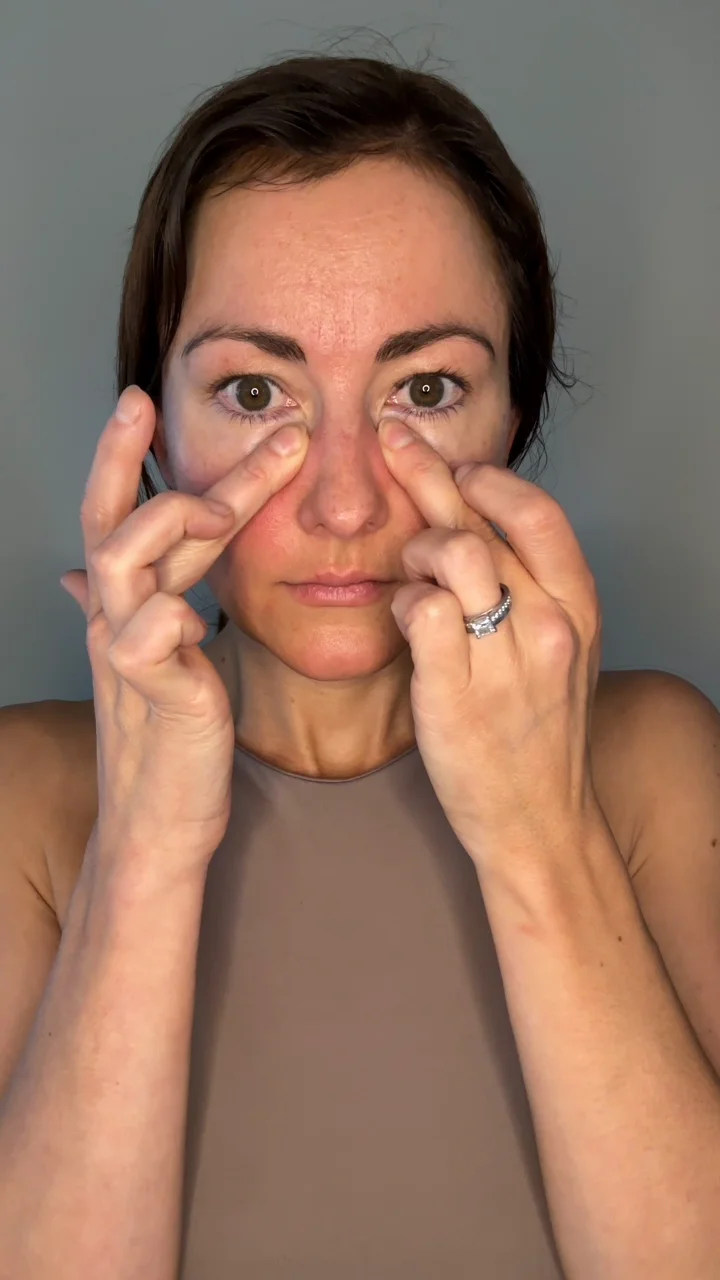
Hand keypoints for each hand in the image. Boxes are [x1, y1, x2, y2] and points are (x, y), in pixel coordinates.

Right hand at [60, 385, 307, 880]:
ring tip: (217, 514)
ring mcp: (133, 657)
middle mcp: (121, 622)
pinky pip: (144, 643)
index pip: (121, 517)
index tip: (146, 401)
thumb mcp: (155, 661)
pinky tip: (192, 621)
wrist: (162, 824)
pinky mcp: (158, 696)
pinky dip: (166, 620)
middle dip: (126, 459)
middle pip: (113, 523)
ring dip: (165, 523)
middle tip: (149, 405)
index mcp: (131, 607)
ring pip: (117, 565)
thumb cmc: (170, 739)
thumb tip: (79, 574)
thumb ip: (145, 603)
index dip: (128, 459)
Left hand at [378, 419, 603, 875]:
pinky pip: (420, 608)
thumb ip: (531, 591)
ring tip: (410, 568)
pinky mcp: (456, 692)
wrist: (539, 820)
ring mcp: (503, 659)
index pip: (538, 514)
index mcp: (578, 609)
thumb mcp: (559, 653)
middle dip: (429, 475)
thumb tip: (479, 526)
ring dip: (416, 548)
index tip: (459, 468)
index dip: (491, 479)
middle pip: (483, 525)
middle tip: (393, 441)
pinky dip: (402, 599)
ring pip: (452, 554)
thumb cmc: (539, 733)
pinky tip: (402, 612)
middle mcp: (547, 625)